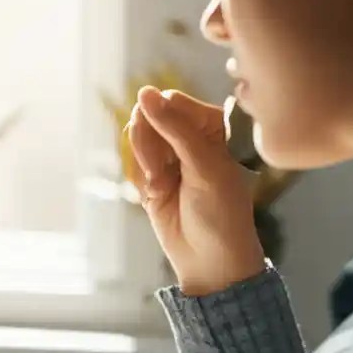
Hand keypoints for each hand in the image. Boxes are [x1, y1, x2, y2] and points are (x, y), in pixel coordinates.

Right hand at [126, 86, 265, 296]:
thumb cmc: (220, 211)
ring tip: (160, 185)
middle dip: (149, 146)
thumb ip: (174, 128)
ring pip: (136, 139)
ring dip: (144, 163)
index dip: (161, 120)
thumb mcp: (204, 165)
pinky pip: (131, 162)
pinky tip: (155, 194)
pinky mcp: (150, 175)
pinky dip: (139, 179)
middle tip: (161, 172)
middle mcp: (188, 136)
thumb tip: (144, 92)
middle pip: (148, 118)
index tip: (169, 149)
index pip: (172, 102)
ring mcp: (167, 156)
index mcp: (212, 126)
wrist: (209, 259)